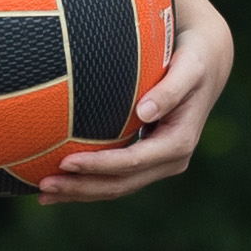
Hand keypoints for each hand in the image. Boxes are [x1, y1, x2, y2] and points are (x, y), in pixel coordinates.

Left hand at [37, 0, 236, 197]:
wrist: (208, 61)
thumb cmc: (195, 58)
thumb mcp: (189, 68)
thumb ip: (170, 90)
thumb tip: (144, 113)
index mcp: (179, 142)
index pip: (133, 162)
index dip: (98, 165)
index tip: (65, 161)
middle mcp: (170, 159)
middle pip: (121, 183)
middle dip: (82, 188)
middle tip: (43, 186)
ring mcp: (158, 163)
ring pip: (116, 186)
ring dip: (80, 192)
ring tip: (42, 192)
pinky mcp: (146, 158)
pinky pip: (115, 176)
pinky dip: (87, 182)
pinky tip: (59, 183)